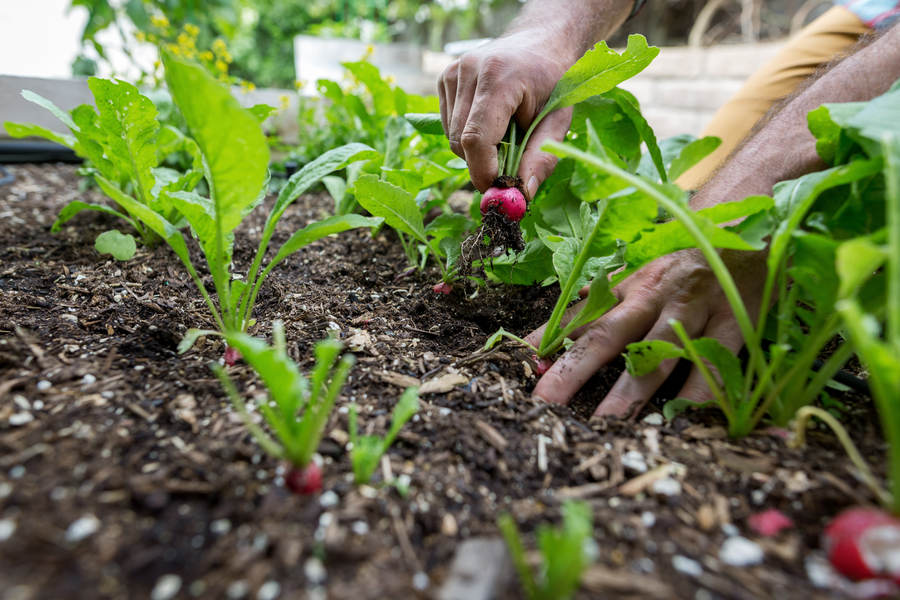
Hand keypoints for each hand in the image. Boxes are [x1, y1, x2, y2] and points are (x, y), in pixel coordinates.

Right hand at [437, 31, 574, 197]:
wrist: (539, 45)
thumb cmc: (552, 83)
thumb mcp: (559, 119)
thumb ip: (542, 156)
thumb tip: (523, 192)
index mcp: (499, 77)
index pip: (476, 137)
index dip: (483, 170)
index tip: (498, 189)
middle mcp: (469, 70)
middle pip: (460, 141)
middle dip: (482, 163)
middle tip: (508, 167)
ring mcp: (453, 72)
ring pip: (452, 137)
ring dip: (476, 149)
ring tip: (504, 133)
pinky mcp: (444, 78)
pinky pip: (448, 126)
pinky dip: (467, 135)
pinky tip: (490, 121)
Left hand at [524, 248, 765, 417]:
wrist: (747, 240)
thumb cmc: (681, 272)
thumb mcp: (635, 283)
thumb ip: (596, 310)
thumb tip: (545, 340)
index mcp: (626, 289)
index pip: (579, 317)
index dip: (549, 341)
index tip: (522, 368)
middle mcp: (653, 299)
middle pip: (608, 335)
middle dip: (575, 370)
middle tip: (547, 403)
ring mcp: (693, 311)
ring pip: (658, 352)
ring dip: (632, 389)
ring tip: (609, 423)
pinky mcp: (732, 324)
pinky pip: (715, 364)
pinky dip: (700, 393)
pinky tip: (682, 420)